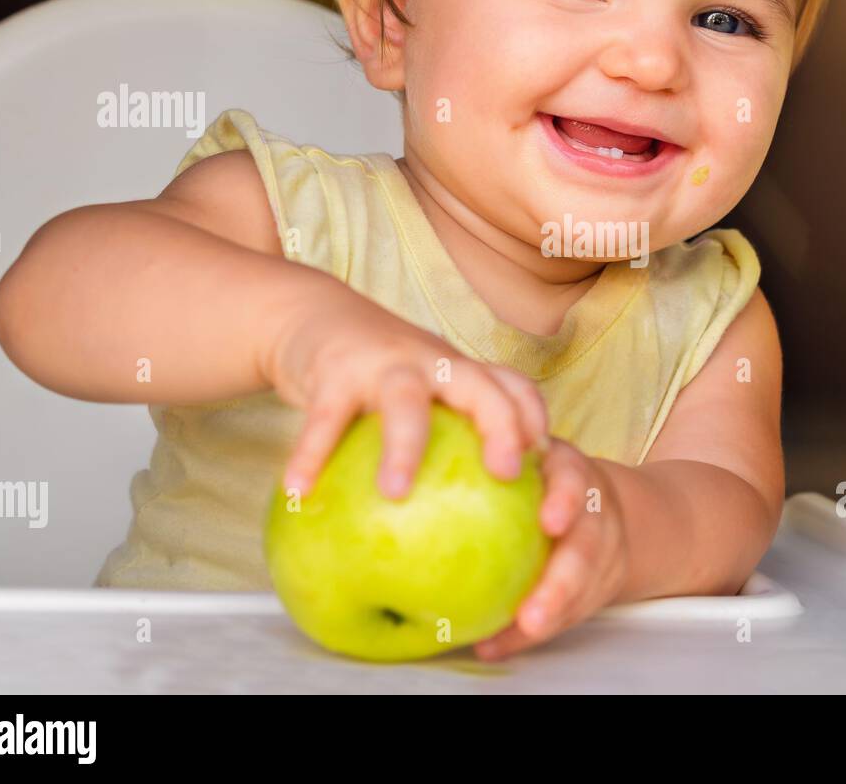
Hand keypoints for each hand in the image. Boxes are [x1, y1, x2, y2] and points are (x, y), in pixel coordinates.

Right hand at [261, 279, 547, 498]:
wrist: (315, 316)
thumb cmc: (380, 376)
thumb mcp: (423, 394)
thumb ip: (447, 440)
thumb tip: (473, 528)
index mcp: (459, 371)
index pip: (513, 385)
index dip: (535, 418)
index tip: (545, 461)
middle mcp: (433, 362)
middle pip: (479, 385)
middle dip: (500, 424)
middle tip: (506, 473)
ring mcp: (386, 363)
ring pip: (405, 401)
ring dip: (403, 446)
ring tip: (394, 494)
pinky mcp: (335, 370)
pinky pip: (325, 419)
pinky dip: (311, 455)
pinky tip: (299, 494)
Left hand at [474, 439, 629, 660]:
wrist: (597, 504)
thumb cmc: (536, 478)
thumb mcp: (518, 458)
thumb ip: (478, 463)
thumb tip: (401, 485)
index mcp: (566, 471)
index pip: (572, 480)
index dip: (564, 501)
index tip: (549, 524)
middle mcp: (591, 510)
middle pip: (585, 547)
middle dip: (560, 585)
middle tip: (532, 616)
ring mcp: (601, 547)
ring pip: (585, 586)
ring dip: (552, 614)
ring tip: (521, 633)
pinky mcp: (601, 581)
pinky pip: (572, 611)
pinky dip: (535, 630)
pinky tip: (497, 644)